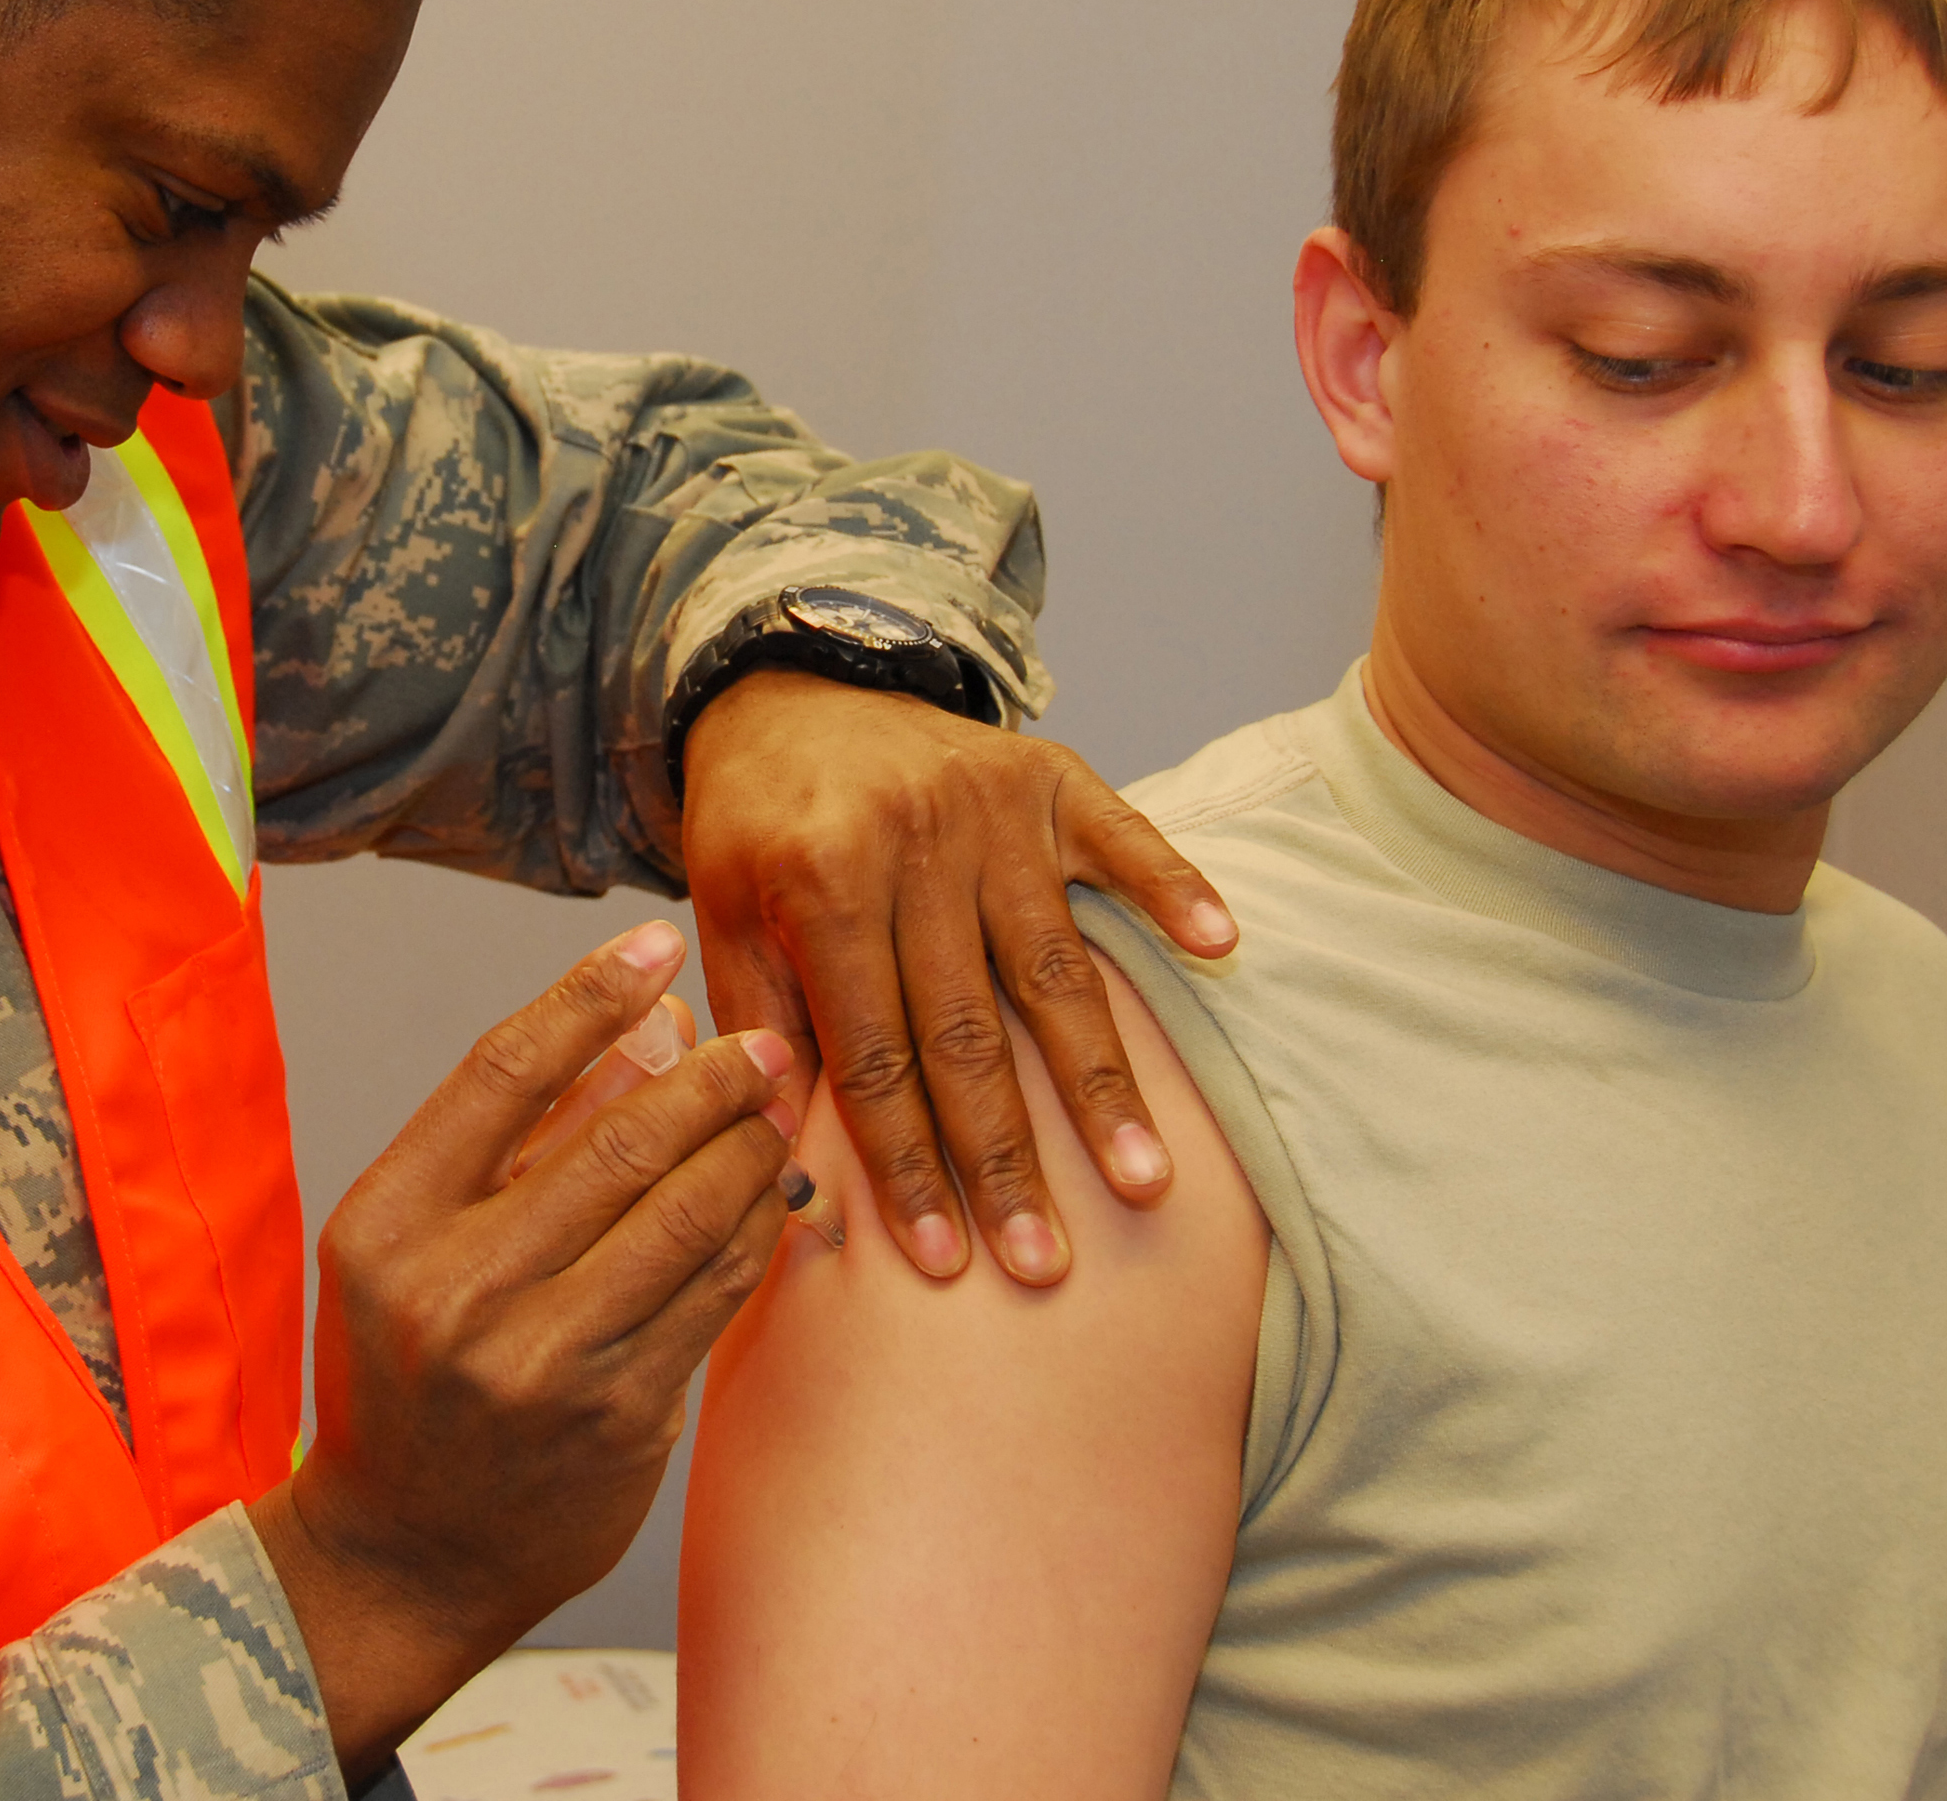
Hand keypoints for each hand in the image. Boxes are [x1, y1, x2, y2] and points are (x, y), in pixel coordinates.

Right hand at [248, 920, 792, 1783]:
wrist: (403, 1554)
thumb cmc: (408, 1373)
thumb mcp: (412, 1242)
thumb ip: (520, 1135)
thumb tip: (647, 1020)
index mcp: (387, 1224)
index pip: (502, 1071)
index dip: (591, 994)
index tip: (658, 941)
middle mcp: (457, 1290)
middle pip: (616, 1138)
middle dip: (709, 1073)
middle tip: (765, 1039)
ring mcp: (541, 1361)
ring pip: (683, 1213)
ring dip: (748, 1144)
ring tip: (779, 1105)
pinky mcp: (618, 1418)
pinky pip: (714, 1293)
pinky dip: (754, 1229)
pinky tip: (772, 1193)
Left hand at [682, 670, 1236, 1286]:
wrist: (790, 683)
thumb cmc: (754, 823)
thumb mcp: (724, 916)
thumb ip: (760, 1031)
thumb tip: (790, 1171)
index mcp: (821, 882)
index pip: (873, 1054)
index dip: (906, 1164)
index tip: (943, 1261)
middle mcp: (912, 844)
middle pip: (971, 1031)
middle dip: (1009, 1159)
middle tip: (1046, 1264)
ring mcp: (989, 809)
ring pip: (1055, 968)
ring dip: (1102, 1082)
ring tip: (1142, 1179)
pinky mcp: (1047, 775)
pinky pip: (1122, 837)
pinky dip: (1173, 887)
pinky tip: (1222, 947)